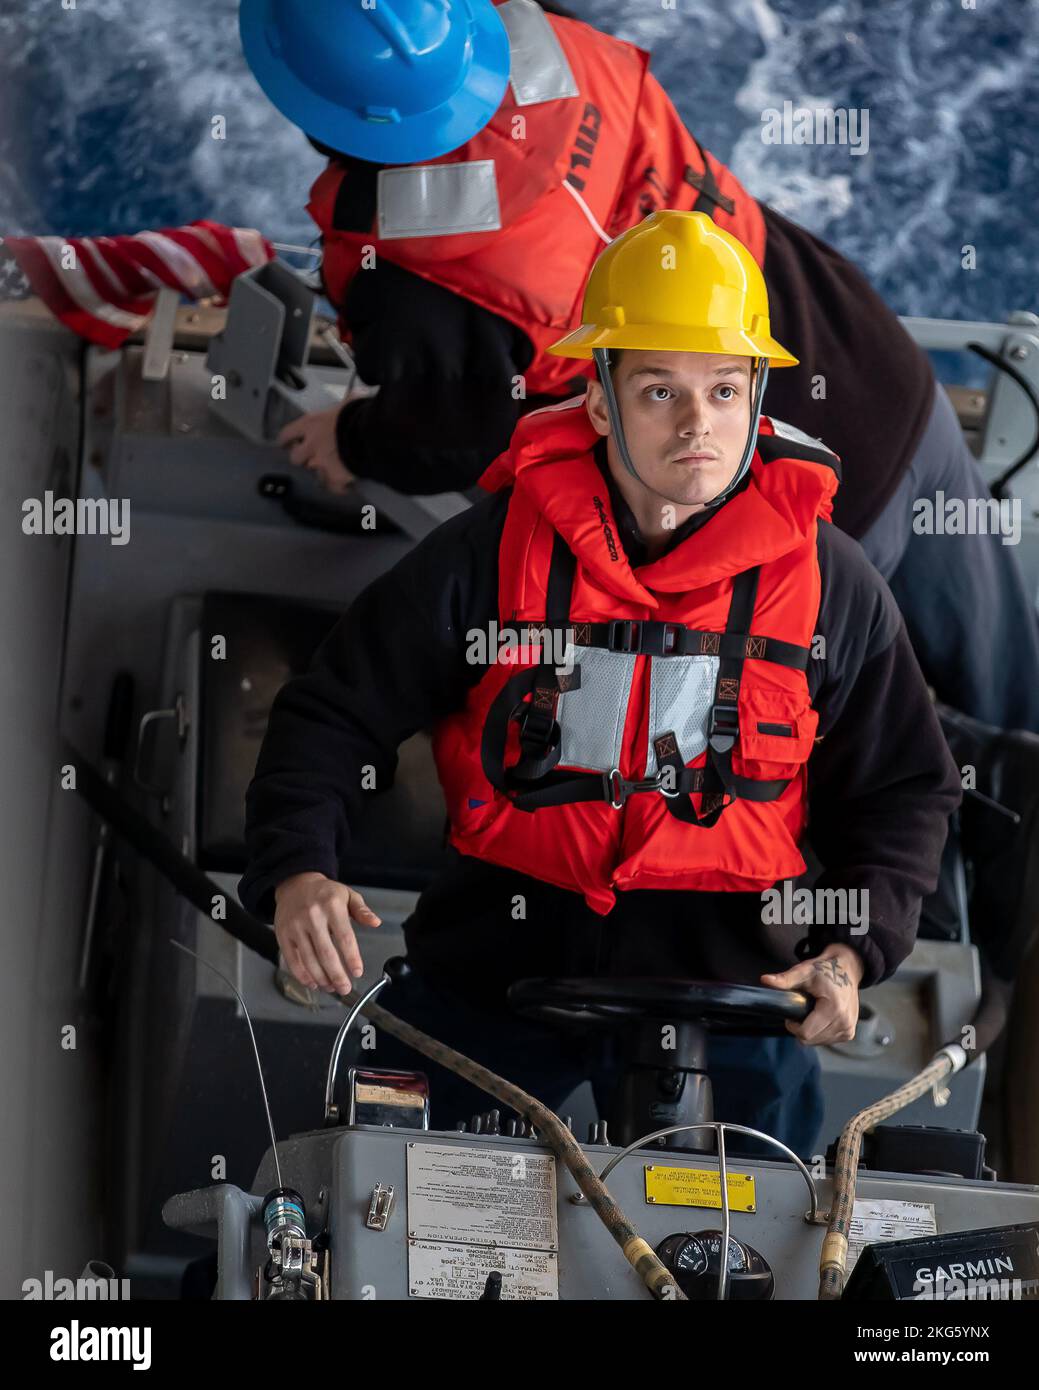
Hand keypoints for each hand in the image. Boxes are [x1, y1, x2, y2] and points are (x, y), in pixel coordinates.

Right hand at [273, 872, 380, 994]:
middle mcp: (313, 916)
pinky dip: (303, 975)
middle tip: (345, 988)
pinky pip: (292, 960)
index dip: (352, 958)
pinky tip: (313, 982)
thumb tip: (375, 922)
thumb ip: (362, 911)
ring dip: (321, 978)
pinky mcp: (283, 934)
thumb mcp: (347, 895)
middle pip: (326, 953)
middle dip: (337, 975)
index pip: (345, 937)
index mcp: (332, 906)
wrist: (295, 884)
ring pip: (309, 960)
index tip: (357, 972)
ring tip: (331, 988)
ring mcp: (296, 926)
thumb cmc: (325, 893)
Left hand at [277, 405, 355, 493]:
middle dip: (303, 458)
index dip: (286, 440)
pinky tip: (346, 484)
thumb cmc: (360, 416)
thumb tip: (354, 397)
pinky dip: (339, 486)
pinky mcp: (335, 478)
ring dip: (322, 472)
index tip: (286, 442)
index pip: (287, 434)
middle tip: (312, 456)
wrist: (373, 435)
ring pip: (314, 473)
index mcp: (311, 424)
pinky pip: (334, 487)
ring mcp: (321, 463)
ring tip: (334, 470)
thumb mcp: (350, 402)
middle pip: (296, 458)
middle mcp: (311, 445)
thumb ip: (346, 402)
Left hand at [760, 944, 863, 1045]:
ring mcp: (848, 1030)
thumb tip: (765, 980)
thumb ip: (785, 979)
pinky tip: (820, 1017)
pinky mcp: (849, 1033)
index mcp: (834, 1009)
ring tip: (811, 1012)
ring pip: (817, 1042)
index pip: (806, 1033)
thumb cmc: (824, 970)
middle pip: (810, 1040)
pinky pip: (826, 1041)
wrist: (846, 969)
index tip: (791, 1014)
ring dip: (810, 1030)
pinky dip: (819, 1032)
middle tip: (800, 1011)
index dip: (793, 1026)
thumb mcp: (803, 971)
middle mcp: (844, 1022)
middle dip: (800, 1028)